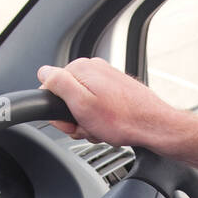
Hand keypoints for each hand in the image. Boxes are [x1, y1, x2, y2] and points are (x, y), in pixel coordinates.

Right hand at [37, 57, 185, 153]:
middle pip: (66, 97)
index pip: (50, 87)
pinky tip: (108, 127)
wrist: (153, 126)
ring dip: (87, 122)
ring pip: (82, 105)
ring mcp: (105, 79)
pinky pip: (96, 107)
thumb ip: (58, 84)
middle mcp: (94, 69)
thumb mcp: (81, 103)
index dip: (57, 110)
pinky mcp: (115, 90)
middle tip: (88, 126)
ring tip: (101, 128)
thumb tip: (43, 73)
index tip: (71, 120)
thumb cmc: (122, 119)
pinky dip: (99, 120)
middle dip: (74, 118)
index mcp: (82, 69)